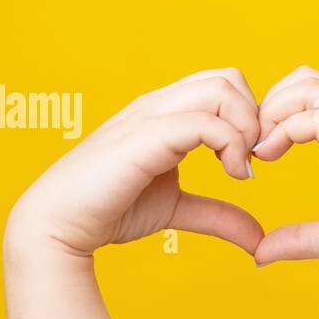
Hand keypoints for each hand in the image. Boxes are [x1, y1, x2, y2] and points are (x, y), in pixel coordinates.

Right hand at [4, 67, 263, 257]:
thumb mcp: (178, 209)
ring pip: (221, 89)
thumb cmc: (111, 209)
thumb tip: (258, 240)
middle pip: (228, 78)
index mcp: (166, 111)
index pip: (224, 84)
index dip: (250, 117)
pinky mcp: (145, 136)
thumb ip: (219, 216)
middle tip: (252, 162)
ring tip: (240, 168)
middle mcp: (159, 104)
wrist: (60, 223)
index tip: (251, 161)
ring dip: (246, 128)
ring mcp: (150, 115)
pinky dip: (231, 146)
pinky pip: (204, 123)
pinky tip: (232, 176)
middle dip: (255, 118)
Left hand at [248, 64, 318, 272]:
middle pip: (307, 77)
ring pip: (308, 86)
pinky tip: (268, 156)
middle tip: (254, 144)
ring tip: (260, 149)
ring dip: (273, 111)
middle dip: (270, 102)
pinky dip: (282, 130)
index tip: (260, 152)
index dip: (278, 113)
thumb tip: (262, 251)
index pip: (313, 94)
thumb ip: (305, 238)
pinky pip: (315, 117)